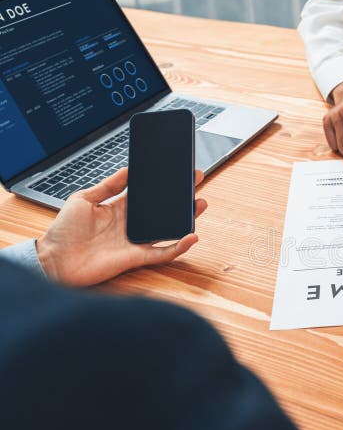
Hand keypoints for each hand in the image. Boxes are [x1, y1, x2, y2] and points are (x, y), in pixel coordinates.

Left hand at [36, 168, 207, 286]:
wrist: (54, 260)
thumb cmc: (63, 231)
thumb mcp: (83, 198)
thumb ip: (108, 185)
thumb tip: (128, 169)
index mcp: (119, 208)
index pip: (148, 193)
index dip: (162, 183)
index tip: (176, 170)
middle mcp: (131, 224)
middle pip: (163, 209)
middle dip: (181, 196)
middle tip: (196, 180)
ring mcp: (136, 241)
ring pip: (169, 229)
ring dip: (187, 218)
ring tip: (200, 203)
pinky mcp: (138, 257)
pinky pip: (164, 252)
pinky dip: (180, 246)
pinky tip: (192, 236)